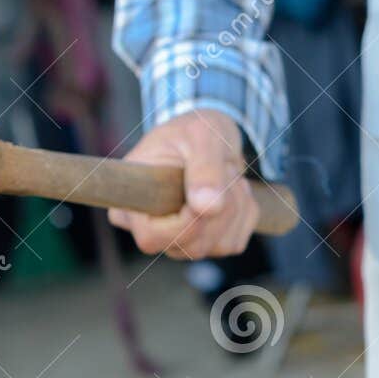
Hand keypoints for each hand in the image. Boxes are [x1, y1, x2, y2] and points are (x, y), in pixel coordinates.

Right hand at [107, 109, 257, 259]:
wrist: (212, 138)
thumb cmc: (195, 130)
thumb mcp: (201, 133)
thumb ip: (204, 168)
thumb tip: (207, 206)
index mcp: (133, 201)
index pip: (151, 237)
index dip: (184, 224)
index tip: (207, 194)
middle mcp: (152, 229)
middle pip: (190, 246)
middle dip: (220, 207)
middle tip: (225, 168)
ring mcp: (179, 241)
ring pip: (217, 246)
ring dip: (236, 206)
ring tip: (227, 173)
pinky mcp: (206, 243)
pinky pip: (234, 243)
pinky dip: (245, 214)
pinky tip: (233, 189)